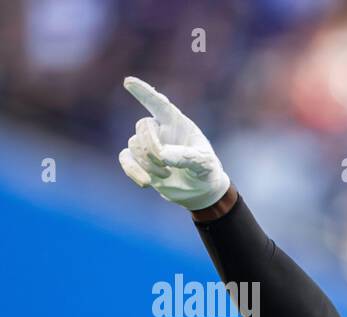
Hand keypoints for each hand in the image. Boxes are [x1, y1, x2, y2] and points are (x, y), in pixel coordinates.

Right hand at [118, 76, 229, 210]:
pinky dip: (132, 170)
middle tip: (164, 163)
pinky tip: (146, 183)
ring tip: (167, 175)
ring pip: (134, 144)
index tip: (128, 81)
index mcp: (177, 123)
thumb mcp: (205, 164)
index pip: (159, 103)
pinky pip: (125, 159)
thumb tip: (162, 155)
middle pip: (143, 126)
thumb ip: (187, 157)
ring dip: (148, 162)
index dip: (144, 92)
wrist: (199, 190)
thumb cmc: (205, 170)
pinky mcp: (139, 161)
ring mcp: (148, 145)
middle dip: (151, 146)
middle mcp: (160, 130)